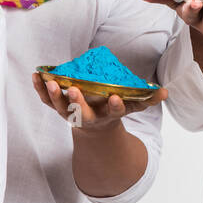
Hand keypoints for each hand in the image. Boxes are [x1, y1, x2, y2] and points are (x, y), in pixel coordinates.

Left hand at [32, 72, 167, 131]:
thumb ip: (148, 100)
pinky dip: (40, 89)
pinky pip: (47, 100)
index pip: (113, 112)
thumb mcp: (132, 107)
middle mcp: (88, 116)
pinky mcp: (58, 107)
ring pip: (60, 107)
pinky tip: (36, 76)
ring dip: (54, 95)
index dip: (115, 106)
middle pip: (81, 112)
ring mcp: (70, 113)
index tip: (115, 98)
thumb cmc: (113, 110)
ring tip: (50, 81)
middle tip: (73, 89)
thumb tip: (166, 92)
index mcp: (108, 115)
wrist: (93, 127)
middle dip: (77, 102)